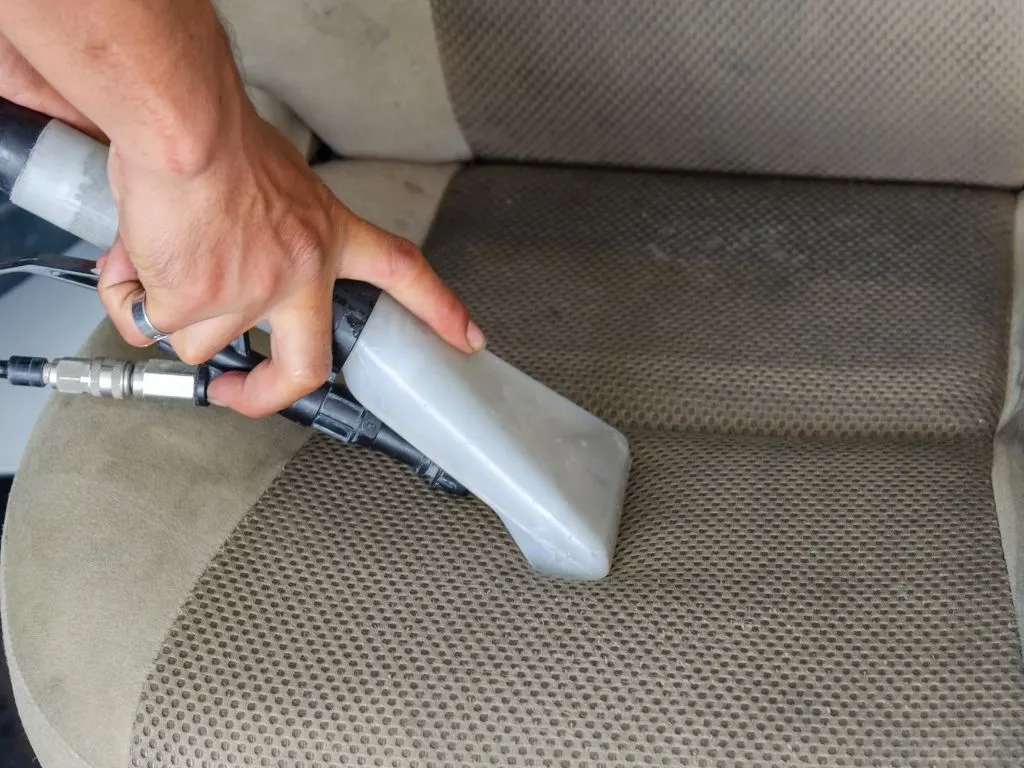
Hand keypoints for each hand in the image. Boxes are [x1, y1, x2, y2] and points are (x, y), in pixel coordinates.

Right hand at [96, 101, 484, 417]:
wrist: (184, 127)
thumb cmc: (223, 140)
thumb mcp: (275, 181)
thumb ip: (266, 227)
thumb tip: (223, 254)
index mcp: (330, 236)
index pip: (404, 275)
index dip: (439, 311)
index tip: (465, 337)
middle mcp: (300, 277)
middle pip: (303, 367)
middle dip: (267, 396)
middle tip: (242, 394)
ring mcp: (250, 299)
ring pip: (202, 340)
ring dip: (172, 308)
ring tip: (161, 256)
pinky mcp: (198, 307)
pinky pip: (152, 322)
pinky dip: (132, 298)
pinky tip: (133, 261)